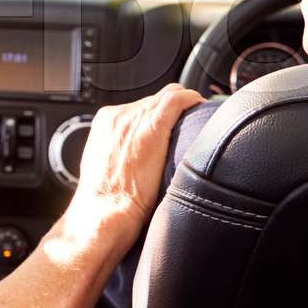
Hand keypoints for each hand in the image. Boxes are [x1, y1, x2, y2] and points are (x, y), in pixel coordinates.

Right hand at [69, 84, 204, 230]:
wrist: (105, 212)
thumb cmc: (106, 201)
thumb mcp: (104, 168)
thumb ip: (118, 152)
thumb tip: (135, 156)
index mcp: (105, 122)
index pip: (139, 106)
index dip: (158, 114)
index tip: (171, 126)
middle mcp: (119, 114)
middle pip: (155, 100)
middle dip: (172, 112)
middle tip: (188, 128)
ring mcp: (136, 118)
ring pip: (169, 95)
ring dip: (184, 106)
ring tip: (198, 120)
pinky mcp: (153, 126)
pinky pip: (179, 99)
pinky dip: (193, 100)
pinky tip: (202, 108)